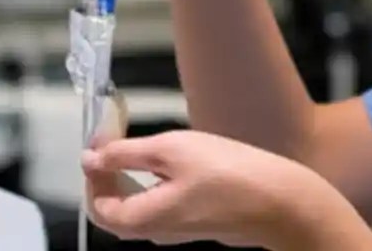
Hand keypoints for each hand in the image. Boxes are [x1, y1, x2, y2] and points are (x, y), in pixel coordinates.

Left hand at [83, 130, 371, 249]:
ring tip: (142, 142)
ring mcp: (179, 229)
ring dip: (132, 175)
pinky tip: (172, 159)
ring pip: (140, 205)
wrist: (281, 202)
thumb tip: (90, 157)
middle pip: (116, 208)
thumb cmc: (229, 174)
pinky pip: (163, 204)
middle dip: (110, 173)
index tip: (101, 140)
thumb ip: (125, 153)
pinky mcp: (198, 221)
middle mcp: (157, 232)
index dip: (93, 173)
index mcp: (142, 220)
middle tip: (117, 138)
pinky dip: (155, 180)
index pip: (97, 204)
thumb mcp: (171, 150)